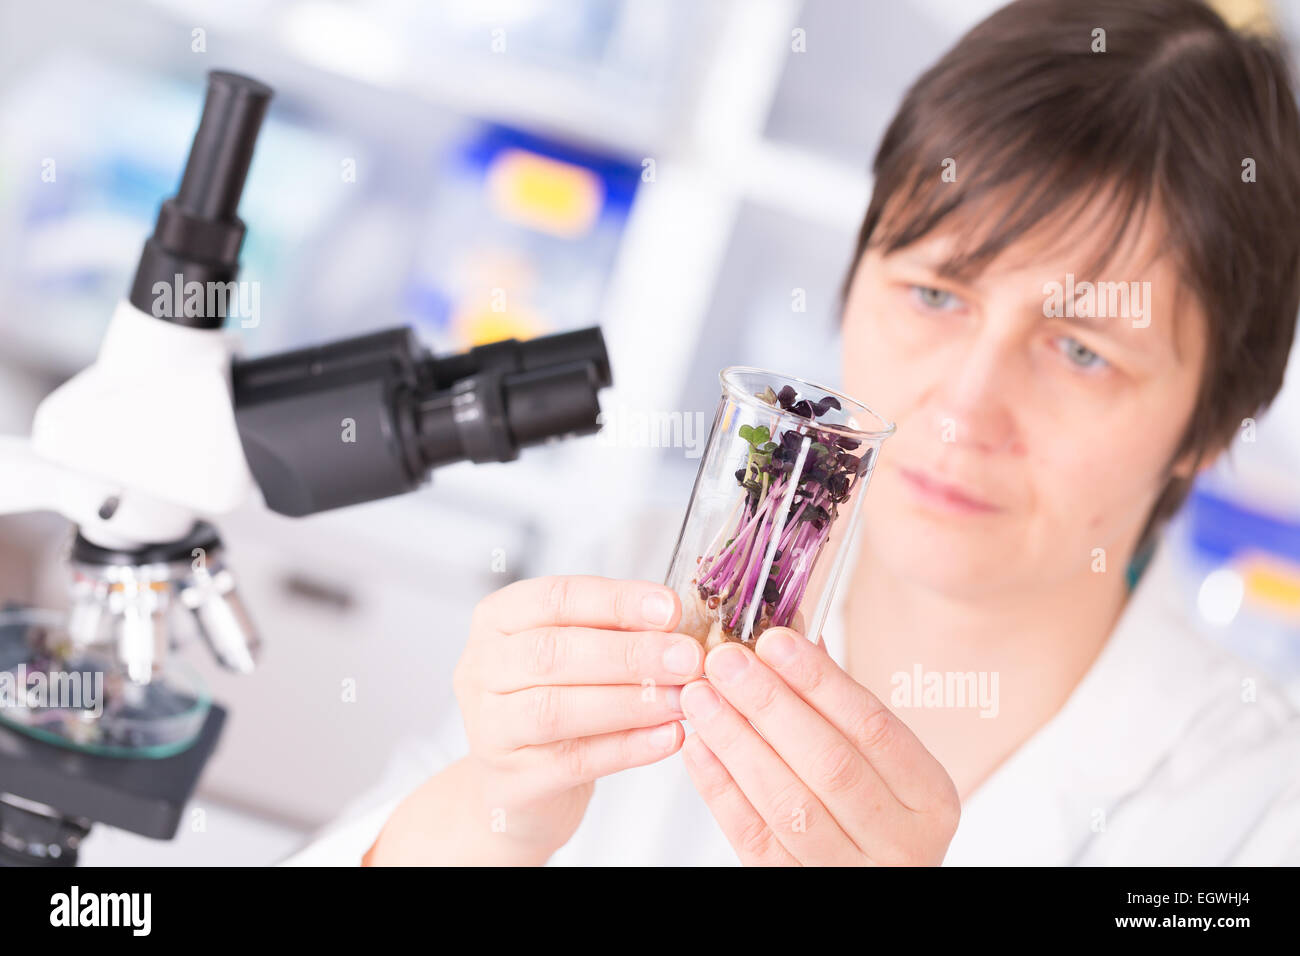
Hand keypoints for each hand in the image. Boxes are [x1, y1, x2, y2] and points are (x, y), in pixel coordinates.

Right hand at [394, 575, 702, 863]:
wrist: (517, 781)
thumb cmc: (554, 698)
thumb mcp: (575, 652)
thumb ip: (614, 631)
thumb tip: (674, 621)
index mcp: (498, 620)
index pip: (554, 598)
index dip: (615, 602)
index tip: (670, 608)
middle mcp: (481, 668)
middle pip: (553, 653)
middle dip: (629, 654)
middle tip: (688, 659)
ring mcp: (489, 727)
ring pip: (556, 709)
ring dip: (629, 702)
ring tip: (681, 700)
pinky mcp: (510, 780)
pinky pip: (572, 761)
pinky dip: (626, 748)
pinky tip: (667, 738)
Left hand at [679, 627, 959, 865]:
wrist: (871, 877)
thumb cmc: (875, 807)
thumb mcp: (878, 758)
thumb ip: (837, 700)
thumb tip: (788, 630)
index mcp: (929, 798)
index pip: (874, 728)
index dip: (821, 681)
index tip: (774, 640)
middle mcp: (899, 842)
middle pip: (830, 765)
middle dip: (771, 705)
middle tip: (726, 661)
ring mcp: (847, 872)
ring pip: (787, 804)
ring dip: (737, 742)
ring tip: (702, 697)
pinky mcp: (792, 886)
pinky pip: (752, 836)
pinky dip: (720, 787)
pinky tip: (699, 746)